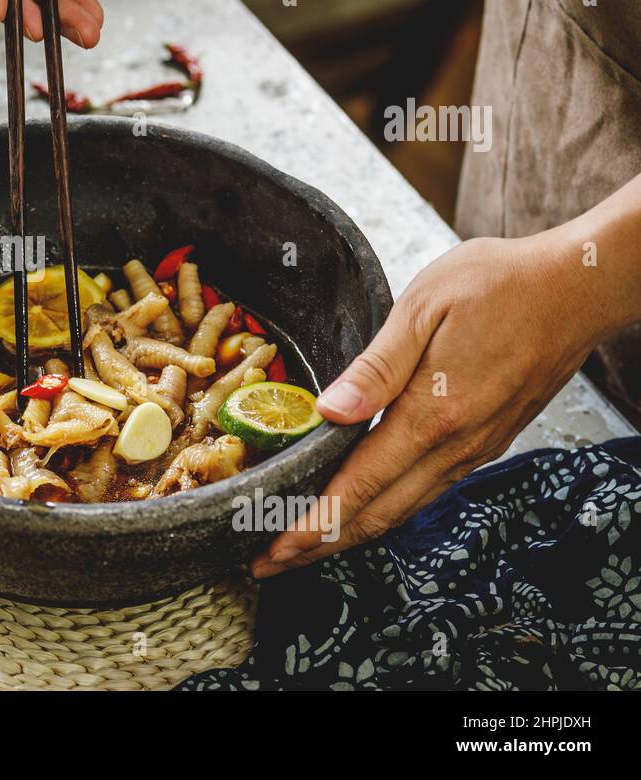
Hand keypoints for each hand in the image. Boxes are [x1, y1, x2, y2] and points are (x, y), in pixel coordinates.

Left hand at [251, 226, 620, 578]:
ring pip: (403, 510)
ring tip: (303, 547)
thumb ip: (375, 366)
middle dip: (319, 545)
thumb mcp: (424, 308)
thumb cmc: (501, 286)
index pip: (361, 485)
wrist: (579, 289)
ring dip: (349, 534)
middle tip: (269, 562)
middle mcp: (458, 445)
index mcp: (435, 414)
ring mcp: (475, 449)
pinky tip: (360, 511)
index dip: (313, 523)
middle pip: (378, 515)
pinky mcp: (485, 443)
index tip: (274, 547)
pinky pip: (426, 492)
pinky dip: (384, 512)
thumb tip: (329, 411)